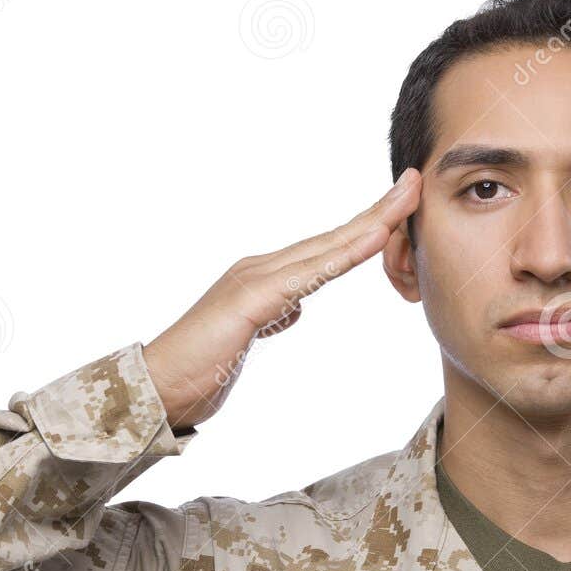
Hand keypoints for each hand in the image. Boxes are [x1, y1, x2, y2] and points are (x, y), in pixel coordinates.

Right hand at [141, 168, 421, 430]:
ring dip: (370, 222)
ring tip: (406, 197)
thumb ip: (273, 316)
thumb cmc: (198, 368)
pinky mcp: (249, 300)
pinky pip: (306, 276)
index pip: (327, 249)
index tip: (401, 206)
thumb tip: (296, 307)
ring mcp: (254, 280)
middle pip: (332, 237)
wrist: (155, 388)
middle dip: (378, 209)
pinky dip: (341, 256)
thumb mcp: (249, 338)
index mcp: (265, 278)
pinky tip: (370, 241)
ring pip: (325, 248)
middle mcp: (261, 269)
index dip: (366, 227)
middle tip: (416, 181)